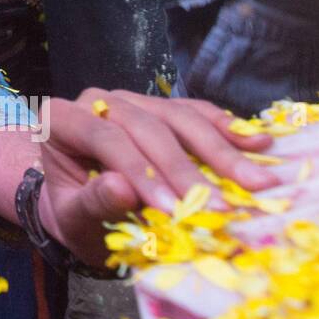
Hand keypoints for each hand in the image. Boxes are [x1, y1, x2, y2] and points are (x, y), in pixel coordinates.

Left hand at [37, 87, 276, 267]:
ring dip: (220, 151)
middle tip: (222, 206)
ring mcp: (133, 100)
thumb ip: (92, 202)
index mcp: (61, 120)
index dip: (141, 171)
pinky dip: (227, 130)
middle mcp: (97, 101)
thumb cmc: (74, 214)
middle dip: (186, 169)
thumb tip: (121, 188)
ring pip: (178, 117)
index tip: (174, 207)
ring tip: (256, 181)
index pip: (105, 139)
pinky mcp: (162, 108)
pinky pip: (196, 113)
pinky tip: (257, 145)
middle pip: (146, 126)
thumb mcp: (73, 218)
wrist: (79, 206)